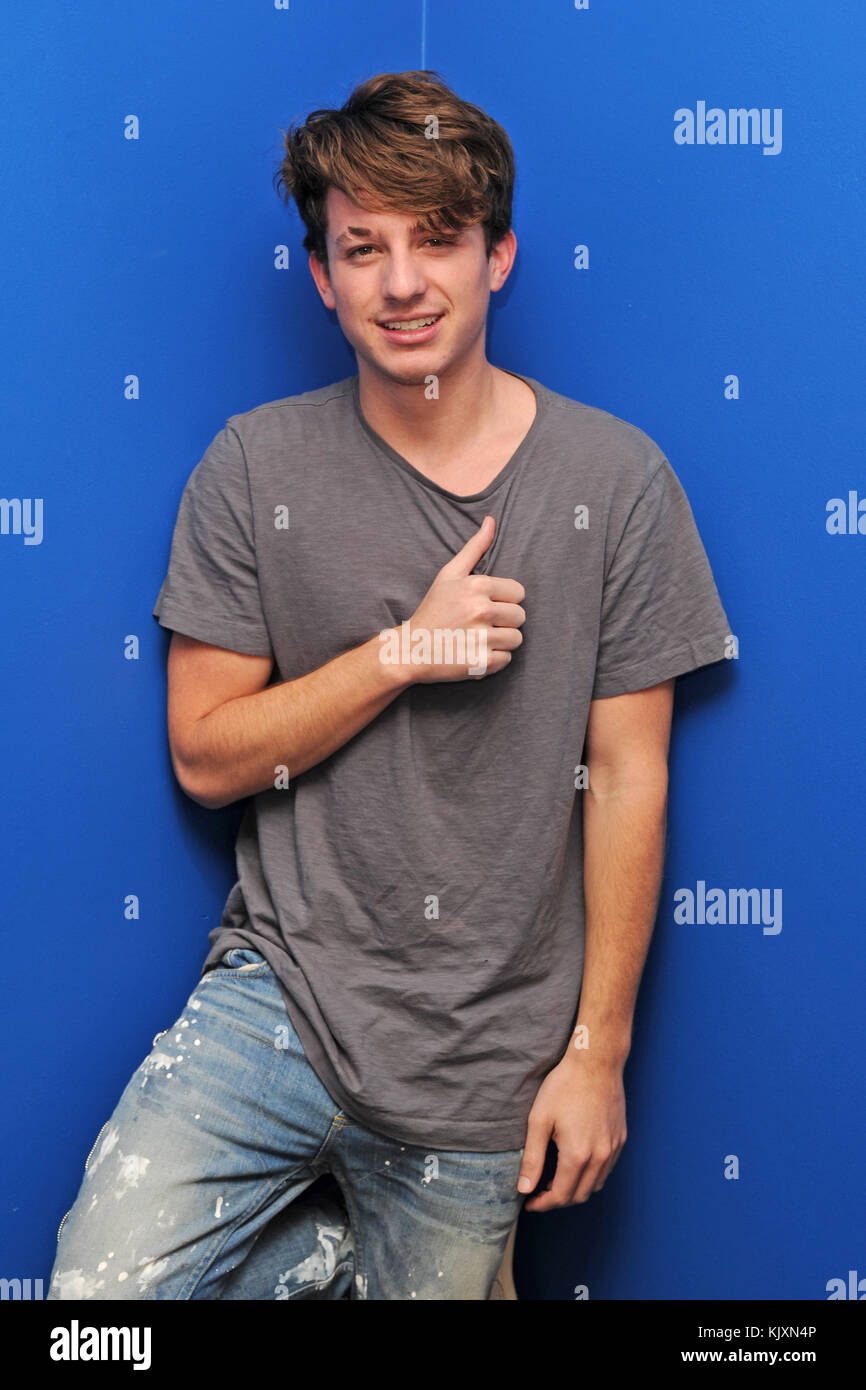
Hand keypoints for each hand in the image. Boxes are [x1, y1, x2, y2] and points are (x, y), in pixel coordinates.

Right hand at [398, 515, 525, 681]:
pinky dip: (493, 660)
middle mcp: (482, 611)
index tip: (485, 606)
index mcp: (478, 586)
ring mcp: (481, 638)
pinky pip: (506, 660)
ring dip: (500, 641)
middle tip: (480, 625)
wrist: (410, 649)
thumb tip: (491, 521)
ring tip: (478, 639)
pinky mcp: (481, 663)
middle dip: (504, 621)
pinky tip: (474, 653)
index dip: (504, 600)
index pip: (519, 592)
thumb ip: (474, 548)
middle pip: (520, 616)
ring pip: (516, 639)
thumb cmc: (433, 610)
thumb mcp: (449, 574)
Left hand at [517, 1051, 626, 1210]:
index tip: (529, 1202)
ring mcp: (613, 1148)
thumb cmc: (564, 1086)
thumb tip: (524, 1189)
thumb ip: (532, 1158)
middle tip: (538, 1192)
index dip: (543, 1204)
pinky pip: (606, 1169)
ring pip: (595, 1185)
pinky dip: (591, 1176)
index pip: (561, 1196)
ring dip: (575, 1189)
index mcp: (577, 1154)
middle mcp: (599, 1157)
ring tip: (555, 1180)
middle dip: (557, 1199)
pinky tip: (576, 1163)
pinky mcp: (620, 1139)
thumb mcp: (539, 1120)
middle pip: (579, 1195)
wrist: (596, 1062)